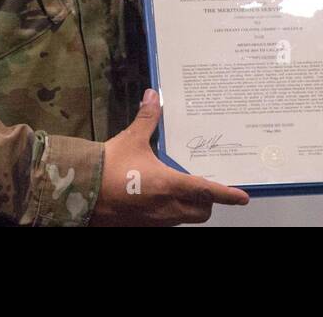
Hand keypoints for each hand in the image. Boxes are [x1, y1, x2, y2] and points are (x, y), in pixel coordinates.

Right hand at [90, 89, 249, 225]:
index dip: (227, 195)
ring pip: (184, 219)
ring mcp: (154, 221)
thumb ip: (146, 118)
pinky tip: (158, 198)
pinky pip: (165, 222)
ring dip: (189, 208)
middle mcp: (166, 207)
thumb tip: (153, 95)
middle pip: (201, 212)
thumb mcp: (131, 139)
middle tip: (205, 188)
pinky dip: (170, 212)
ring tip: (183, 191)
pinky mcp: (140, 226)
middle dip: (208, 202)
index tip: (243, 197)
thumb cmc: (109, 165)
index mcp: (169, 185)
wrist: (79, 191)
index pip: (207, 191)